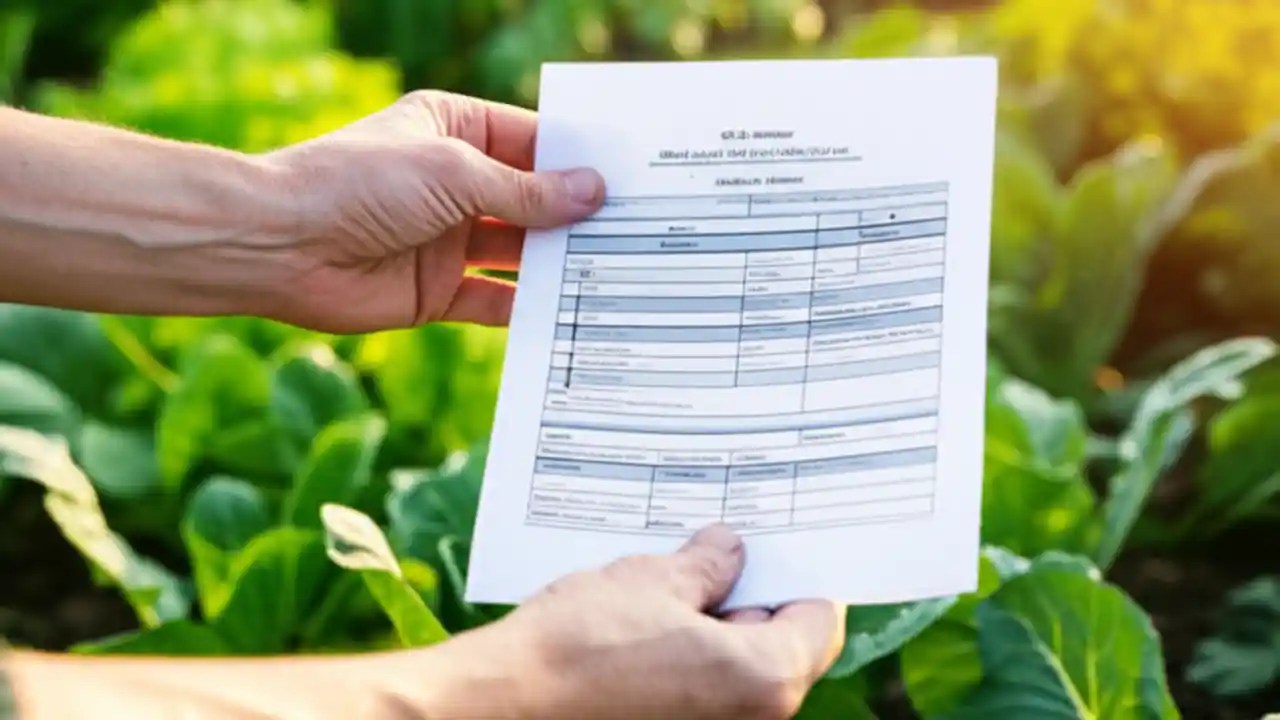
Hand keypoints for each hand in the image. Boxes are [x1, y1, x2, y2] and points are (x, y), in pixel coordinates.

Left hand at [263, 90, 605, 332]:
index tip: (632, 177)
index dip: (579, 160)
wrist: (281, 246)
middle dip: (577, 215)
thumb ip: (526, 192)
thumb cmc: (358, 184)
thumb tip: (592, 193)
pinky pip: (493, 300)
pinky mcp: (436, 292)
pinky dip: (526, 308)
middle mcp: (455, 184)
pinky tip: (568, 313)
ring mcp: (447, 240)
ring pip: (519, 251)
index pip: (532, 142)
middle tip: (639, 228)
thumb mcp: (454, 175)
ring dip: (559, 261)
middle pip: (532, 200)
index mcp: (455, 131)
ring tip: (617, 271)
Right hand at [422, 525, 845, 719]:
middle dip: (749, 594)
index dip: (801, 574)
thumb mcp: (653, 581)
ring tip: (675, 572)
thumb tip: (728, 552)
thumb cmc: (581, 644)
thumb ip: (707, 566)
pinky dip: (682, 651)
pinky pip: (695, 687)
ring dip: (710, 621)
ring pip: (731, 667)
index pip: (818, 621)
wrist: (503, 705)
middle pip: (777, 646)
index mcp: (765, 680)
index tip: (781, 543)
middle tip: (723, 545)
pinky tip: (647, 612)